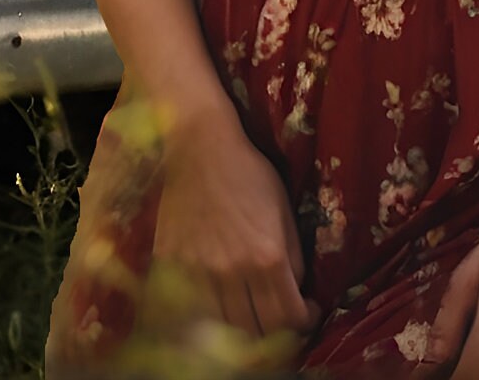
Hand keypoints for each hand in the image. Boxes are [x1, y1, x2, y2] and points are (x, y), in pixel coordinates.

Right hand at [150, 108, 320, 344]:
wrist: (197, 146)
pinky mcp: (171, 265)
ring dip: (244, 329)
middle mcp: (233, 272)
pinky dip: (208, 317)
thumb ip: (293, 258)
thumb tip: (295, 292)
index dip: (305, 322)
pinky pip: (191, 308)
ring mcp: (198, 271)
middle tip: (281, 319)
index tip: (307, 311)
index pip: (290, 317)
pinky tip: (218, 305)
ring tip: (252, 315)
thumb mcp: (284, 212)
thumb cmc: (247, 173)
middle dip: (277, 332)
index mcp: (267, 257)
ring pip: (224, 327)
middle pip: (258, 331)